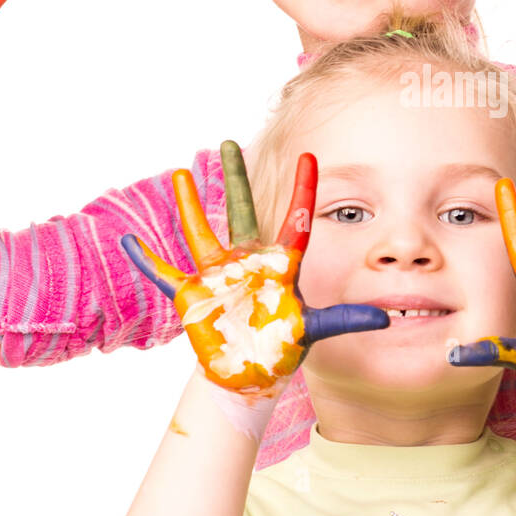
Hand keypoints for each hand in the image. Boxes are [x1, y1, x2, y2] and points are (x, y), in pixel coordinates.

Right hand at [122, 141, 388, 400]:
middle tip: (229, 143)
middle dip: (235, 177)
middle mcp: (249, 261)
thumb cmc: (284, 347)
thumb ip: (347, 320)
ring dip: (188, 205)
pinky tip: (128, 241)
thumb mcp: (316, 329)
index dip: (303, 188)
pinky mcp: (193, 295)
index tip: (310, 155)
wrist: (252, 372)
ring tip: (180, 173)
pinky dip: (145, 261)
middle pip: (242, 210)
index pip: (296, 219)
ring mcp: (218, 276)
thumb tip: (387, 319)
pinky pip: (164, 274)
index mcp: (281, 265)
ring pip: (200, 232)